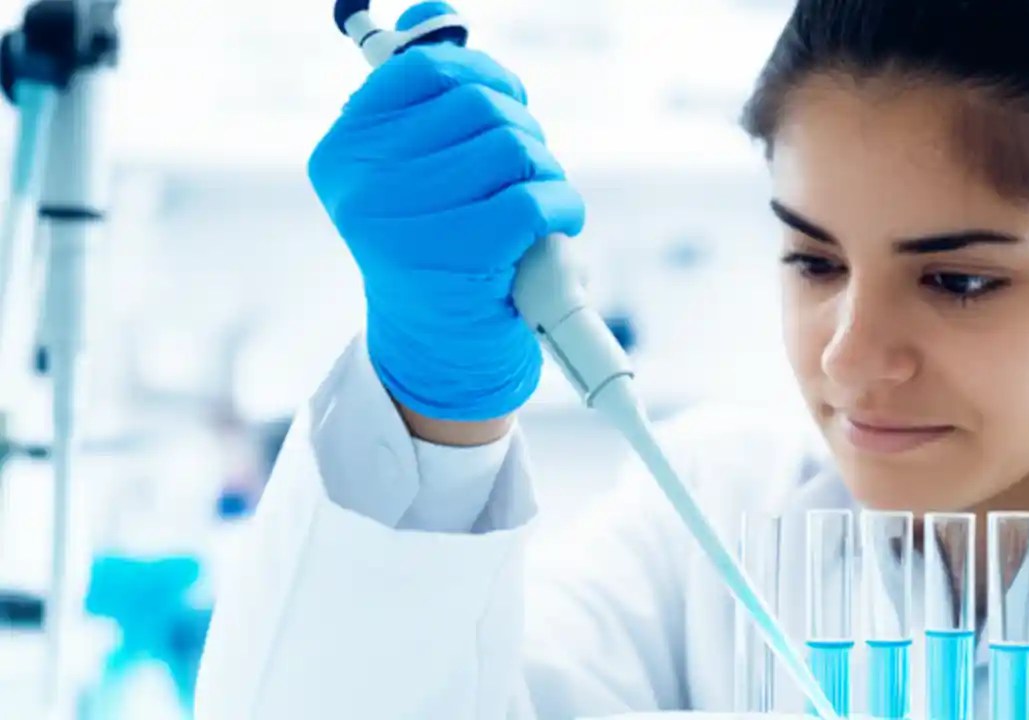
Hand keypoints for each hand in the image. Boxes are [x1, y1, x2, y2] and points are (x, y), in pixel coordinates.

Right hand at [308, 3, 585, 421]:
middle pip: (477, 102)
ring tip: (534, 206)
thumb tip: (433, 11)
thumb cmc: (438, 254)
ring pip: (513, 146)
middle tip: (525, 169)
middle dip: (521, 130)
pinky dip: (563, 208)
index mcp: (344, 150)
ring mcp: (405, 217)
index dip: (484, 77)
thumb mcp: (413, 173)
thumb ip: (420, 96)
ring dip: (544, 172)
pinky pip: (537, 196)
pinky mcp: (458, 252)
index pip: (422, 68)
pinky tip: (555, 228)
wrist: (438, 355)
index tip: (504, 104)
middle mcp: (361, 179)